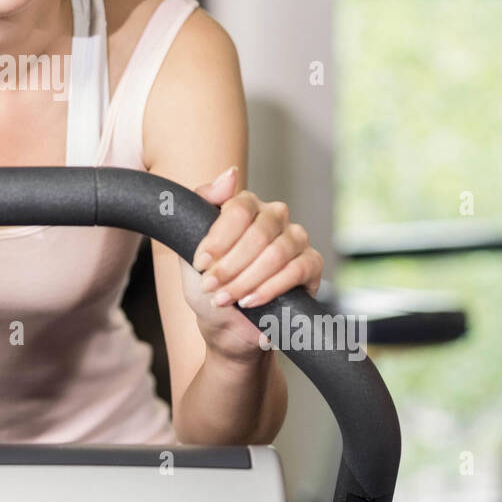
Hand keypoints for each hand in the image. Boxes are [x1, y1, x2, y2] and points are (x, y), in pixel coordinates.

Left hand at [181, 166, 323, 362]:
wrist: (226, 326)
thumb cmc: (209, 285)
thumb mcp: (190, 247)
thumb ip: (203, 204)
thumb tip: (231, 174)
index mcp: (245, 205)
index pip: (238, 209)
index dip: (218, 239)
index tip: (200, 264)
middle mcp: (273, 216)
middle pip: (258, 233)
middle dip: (230, 265)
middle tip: (212, 287)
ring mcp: (295, 238)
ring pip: (276, 253)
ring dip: (247, 280)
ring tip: (226, 298)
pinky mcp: (311, 264)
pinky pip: (296, 270)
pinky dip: (270, 289)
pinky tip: (251, 302)